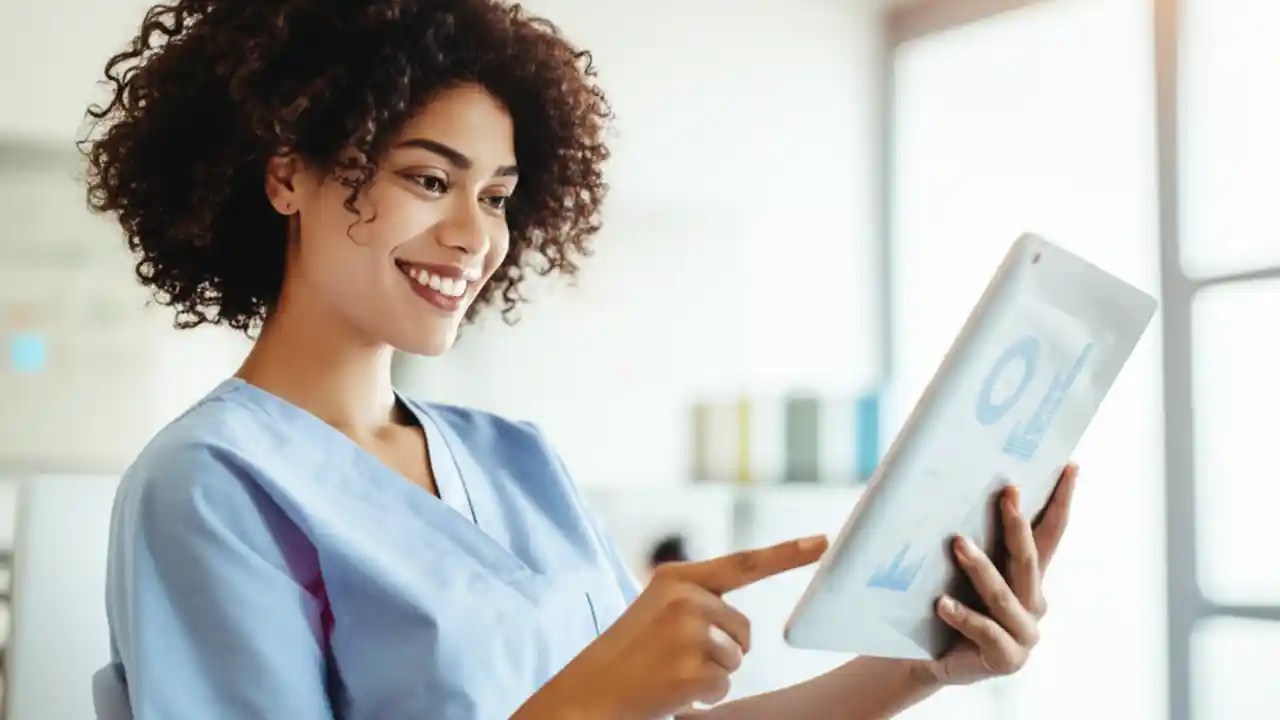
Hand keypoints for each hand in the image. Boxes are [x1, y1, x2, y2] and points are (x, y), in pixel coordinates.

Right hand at [515, 535, 828, 719]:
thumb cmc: (627, 657)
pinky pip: (723, 686)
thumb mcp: (657, 612)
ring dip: (710, 673)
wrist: (587, 693)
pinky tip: (670, 690)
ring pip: (736, 658)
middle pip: (743, 628)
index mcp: (675, 577)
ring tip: (668, 672)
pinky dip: (703, 696)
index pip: (744, 563)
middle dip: (722, 649)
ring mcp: (688, 632)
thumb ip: (697, 602)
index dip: (788, 553)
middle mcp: (684, 597)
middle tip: (674, 658)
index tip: (824, 542)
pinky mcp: (692, 668)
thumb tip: (742, 627)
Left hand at [922, 463, 1078, 685]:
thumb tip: (948, 488)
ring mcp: (1023, 633)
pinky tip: (942, 604)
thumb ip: (970, 540)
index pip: (1050, 534)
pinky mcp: (1005, 658)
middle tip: (1008, 492)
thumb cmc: (946, 605)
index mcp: (1028, 578)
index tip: (1070, 467)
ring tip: (957, 543)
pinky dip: (963, 616)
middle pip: (1029, 559)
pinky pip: (984, 631)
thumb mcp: (961, 570)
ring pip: (1003, 594)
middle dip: (1018, 525)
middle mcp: (1033, 603)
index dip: (1061, 501)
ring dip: (980, 567)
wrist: (929, 659)